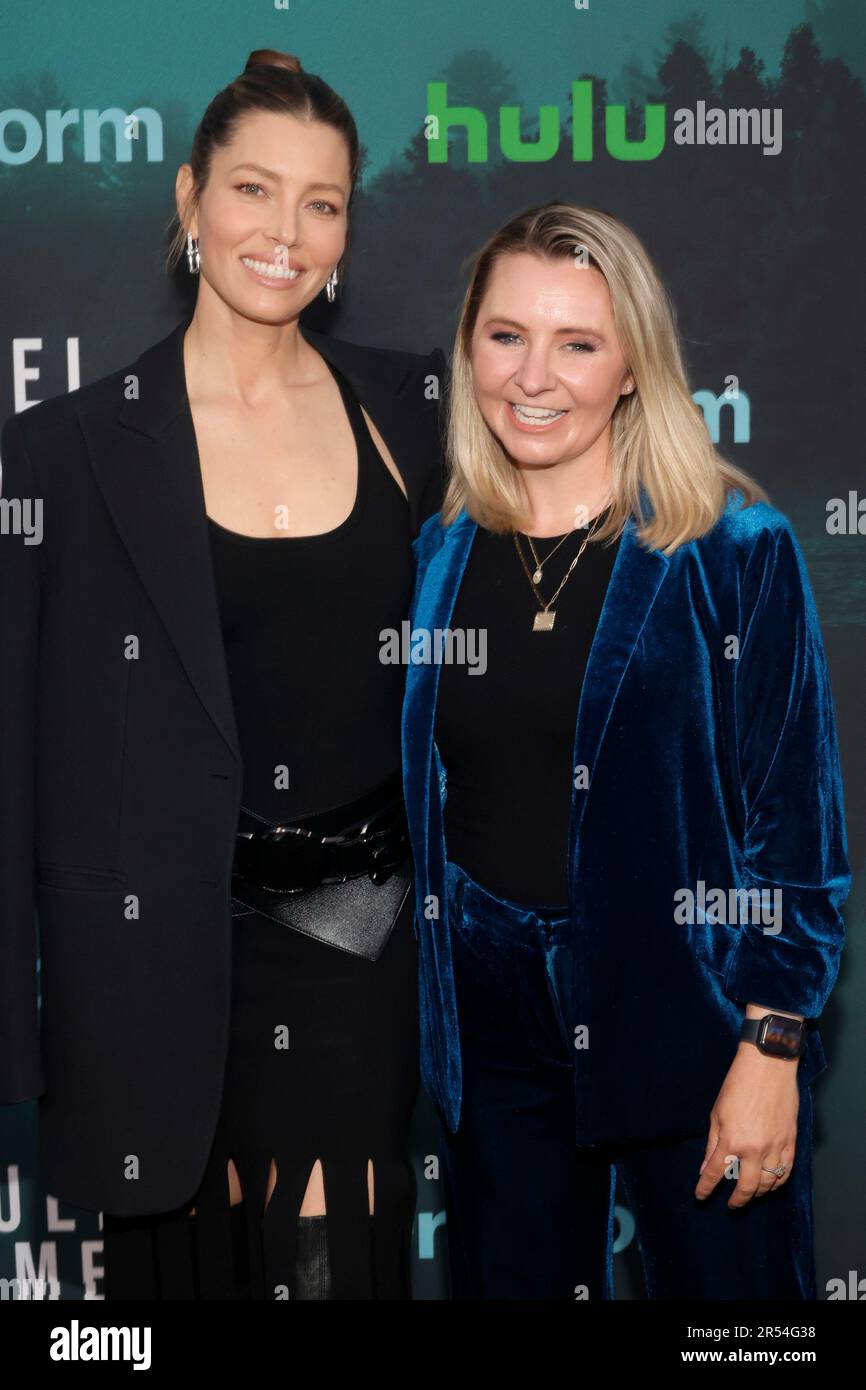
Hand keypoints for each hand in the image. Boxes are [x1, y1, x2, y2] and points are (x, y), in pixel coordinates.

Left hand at [694, 1043, 799, 1207]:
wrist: (768, 1067)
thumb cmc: (737, 1085)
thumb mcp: (717, 1113)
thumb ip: (713, 1143)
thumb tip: (704, 1167)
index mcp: (731, 1140)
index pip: (714, 1173)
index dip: (705, 1188)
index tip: (700, 1196)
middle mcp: (754, 1149)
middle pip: (746, 1187)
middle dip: (737, 1200)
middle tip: (731, 1205)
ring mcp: (776, 1147)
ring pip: (768, 1184)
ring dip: (758, 1193)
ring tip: (750, 1194)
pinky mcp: (791, 1142)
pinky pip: (786, 1172)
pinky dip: (778, 1182)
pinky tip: (771, 1184)